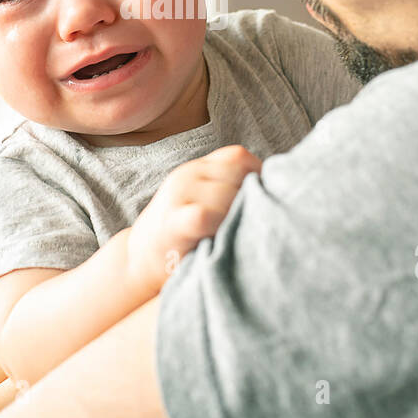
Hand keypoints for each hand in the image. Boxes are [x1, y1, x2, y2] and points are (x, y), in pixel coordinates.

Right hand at [126, 144, 261, 295]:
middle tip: (259, 223)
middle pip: (238, 173)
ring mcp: (179, 196)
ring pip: (227, 193)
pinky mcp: (174, 222)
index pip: (239, 157)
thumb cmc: (183, 236)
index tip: (266, 201)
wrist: (138, 260)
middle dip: (254, 197)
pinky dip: (221, 224)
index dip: (259, 176)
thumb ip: (229, 192)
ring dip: (242, 214)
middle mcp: (188, 176)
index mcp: (198, 169)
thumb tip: (279, 192)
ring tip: (245, 234)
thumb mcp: (202, 202)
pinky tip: (225, 240)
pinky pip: (205, 215)